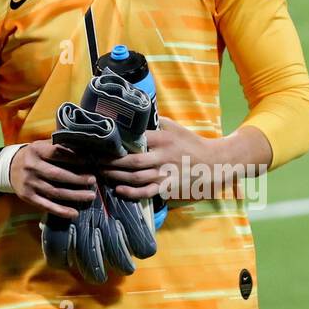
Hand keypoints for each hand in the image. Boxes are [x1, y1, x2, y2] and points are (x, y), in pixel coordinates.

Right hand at [9, 140, 95, 217]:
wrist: (9, 168)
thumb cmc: (33, 156)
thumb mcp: (41, 146)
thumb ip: (58, 147)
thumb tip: (83, 149)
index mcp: (36, 150)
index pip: (57, 153)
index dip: (74, 158)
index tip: (89, 162)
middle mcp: (31, 167)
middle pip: (57, 175)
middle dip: (77, 179)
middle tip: (93, 181)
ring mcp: (29, 183)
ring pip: (55, 192)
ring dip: (74, 195)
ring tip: (90, 196)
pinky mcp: (28, 197)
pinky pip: (46, 206)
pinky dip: (61, 210)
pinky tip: (74, 213)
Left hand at [101, 117, 230, 201]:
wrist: (212, 162)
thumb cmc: (189, 141)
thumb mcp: (174, 126)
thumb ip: (154, 121)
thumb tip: (132, 115)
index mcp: (163, 139)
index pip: (136, 139)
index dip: (117, 142)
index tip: (102, 142)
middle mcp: (163, 156)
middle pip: (132, 160)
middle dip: (111, 161)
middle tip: (95, 159)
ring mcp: (165, 173)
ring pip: (136, 177)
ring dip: (116, 176)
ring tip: (102, 172)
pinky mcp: (168, 187)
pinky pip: (147, 192)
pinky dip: (131, 193)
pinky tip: (118, 190)